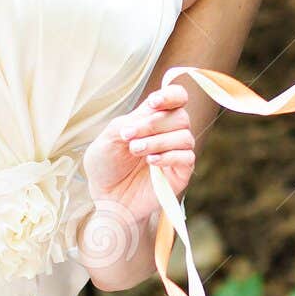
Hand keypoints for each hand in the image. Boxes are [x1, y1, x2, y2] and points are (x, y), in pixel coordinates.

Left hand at [84, 85, 195, 224]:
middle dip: (154, 124)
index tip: (152, 103)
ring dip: (158, 141)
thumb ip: (128, 122)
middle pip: (180, 116)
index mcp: (153, 118)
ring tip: (135, 151)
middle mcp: (169, 133)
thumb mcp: (108, 139)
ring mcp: (177, 153)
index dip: (170, 95)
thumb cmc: (107, 167)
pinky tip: (151, 162)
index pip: (177, 97)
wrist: (107, 199)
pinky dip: (168, 157)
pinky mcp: (181, 173)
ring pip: (184, 137)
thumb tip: (150, 112)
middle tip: (129, 137)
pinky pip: (187, 158)